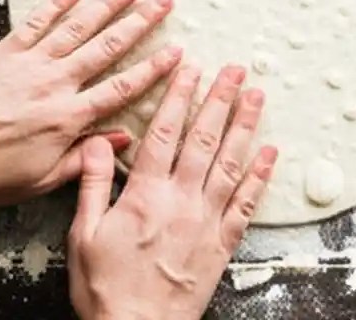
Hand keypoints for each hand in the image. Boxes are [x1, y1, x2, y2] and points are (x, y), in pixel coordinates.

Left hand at [0, 0, 180, 208]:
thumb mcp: (43, 179)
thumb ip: (86, 158)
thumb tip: (124, 140)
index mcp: (67, 119)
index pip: (121, 89)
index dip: (153, 69)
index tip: (177, 52)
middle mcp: (53, 85)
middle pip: (107, 47)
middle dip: (140, 22)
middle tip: (165, 1)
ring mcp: (28, 65)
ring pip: (76, 27)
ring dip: (107, 4)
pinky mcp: (3, 54)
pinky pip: (36, 22)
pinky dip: (57, 3)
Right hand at [67, 65, 278, 319]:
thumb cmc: (105, 289)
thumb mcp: (83, 235)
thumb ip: (93, 184)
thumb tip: (96, 140)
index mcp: (145, 195)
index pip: (165, 133)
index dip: (178, 96)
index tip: (189, 67)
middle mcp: (181, 201)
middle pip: (204, 139)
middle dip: (220, 99)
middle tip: (237, 69)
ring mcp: (206, 222)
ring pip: (230, 163)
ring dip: (246, 126)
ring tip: (258, 96)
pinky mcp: (222, 244)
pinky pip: (246, 204)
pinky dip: (260, 176)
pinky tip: (271, 153)